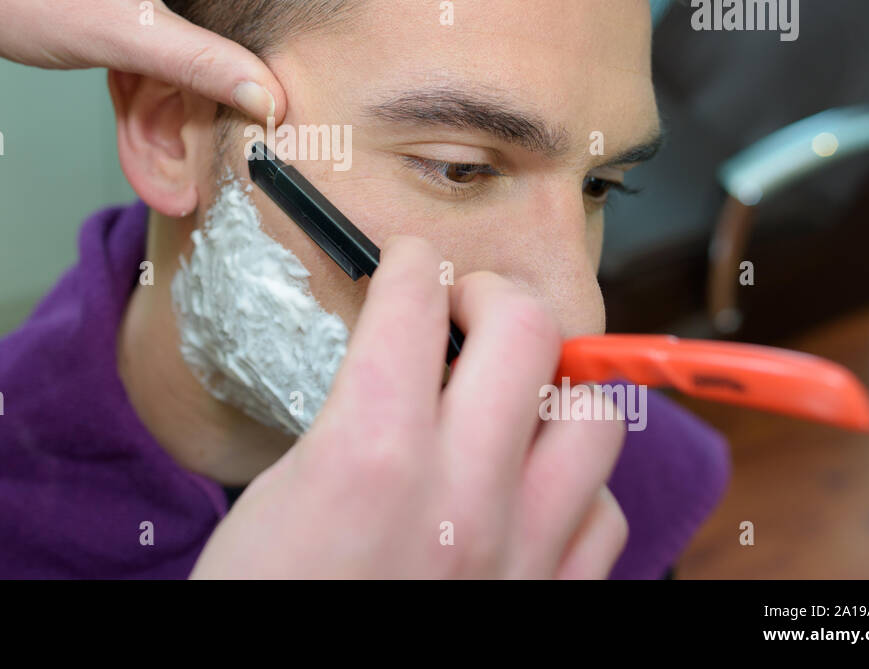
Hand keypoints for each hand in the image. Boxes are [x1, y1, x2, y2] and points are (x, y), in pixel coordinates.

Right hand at [189, 235, 628, 578]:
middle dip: (493, 296)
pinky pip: (603, 515)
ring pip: (595, 415)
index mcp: (372, 456)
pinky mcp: (550, 604)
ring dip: (553, 385)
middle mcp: (462, 496)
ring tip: (511, 391)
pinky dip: (574, 484)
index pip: (417, 301)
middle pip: (528, 332)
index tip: (408, 265)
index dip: (411, 263)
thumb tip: (402, 360)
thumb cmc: (265, 606)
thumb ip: (351, 418)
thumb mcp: (276, 497)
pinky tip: (531, 486)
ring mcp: (520, 555)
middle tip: (463, 308)